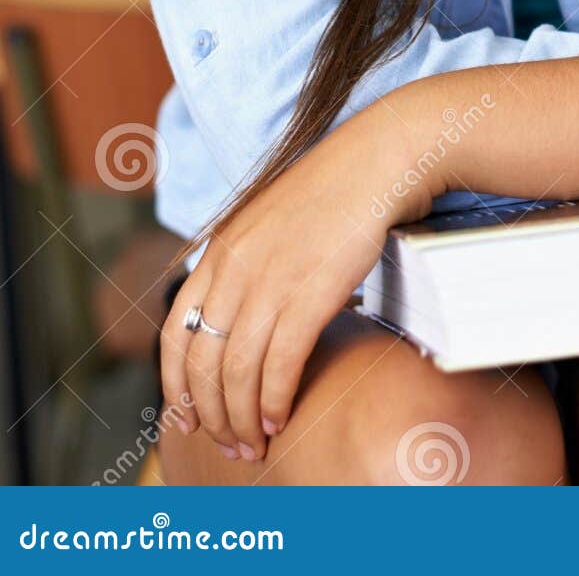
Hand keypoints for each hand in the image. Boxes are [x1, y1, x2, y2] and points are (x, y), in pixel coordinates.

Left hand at [160, 106, 427, 461]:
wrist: (377, 160)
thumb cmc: (332, 193)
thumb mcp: (267, 223)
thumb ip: (244, 264)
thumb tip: (236, 314)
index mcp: (218, 250)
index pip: (174, 333)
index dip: (175, 385)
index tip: (187, 418)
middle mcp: (234, 267)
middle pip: (202, 363)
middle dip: (210, 415)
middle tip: (227, 445)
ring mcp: (270, 279)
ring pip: (237, 372)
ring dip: (241, 419)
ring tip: (254, 444)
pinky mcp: (310, 292)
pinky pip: (279, 364)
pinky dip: (274, 401)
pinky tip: (280, 418)